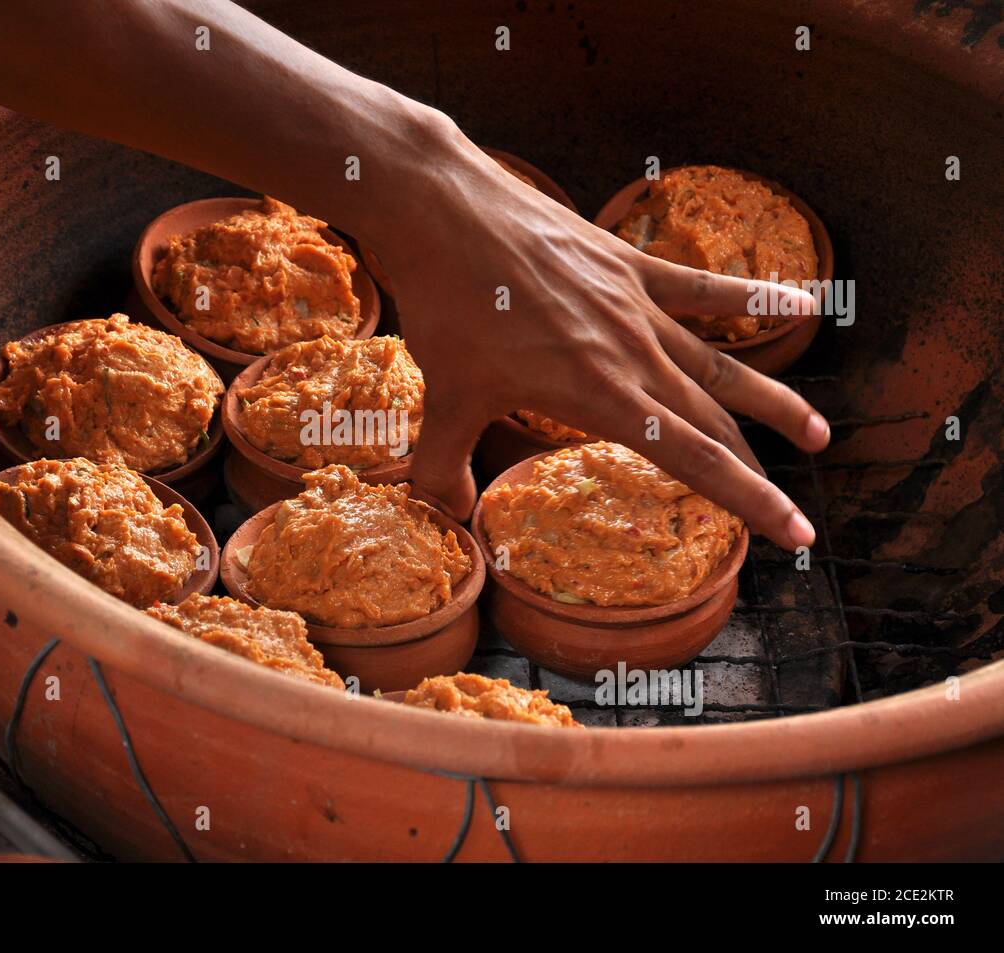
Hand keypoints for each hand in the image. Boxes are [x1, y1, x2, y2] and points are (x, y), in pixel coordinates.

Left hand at [377, 131, 827, 549]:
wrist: (446, 212)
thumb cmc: (447, 307)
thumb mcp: (444, 398)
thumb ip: (444, 466)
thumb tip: (445, 514)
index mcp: (601, 396)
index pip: (696, 461)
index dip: (751, 501)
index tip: (796, 533)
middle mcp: (634, 355)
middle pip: (714, 422)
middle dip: (756, 469)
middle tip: (794, 509)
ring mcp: (636, 306)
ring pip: (721, 363)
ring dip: (771, 401)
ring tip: (816, 433)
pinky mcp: (629, 264)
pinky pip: (702, 288)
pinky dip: (750, 298)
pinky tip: (801, 304)